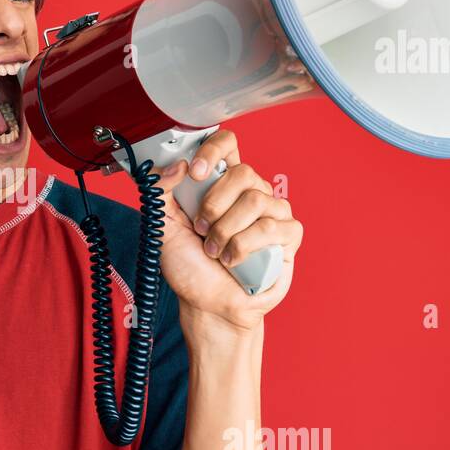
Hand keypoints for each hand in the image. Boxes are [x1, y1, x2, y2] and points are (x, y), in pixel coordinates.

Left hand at [154, 129, 302, 333]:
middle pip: (243, 173)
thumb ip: (161, 192)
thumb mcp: (163, 226)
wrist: (207, 305)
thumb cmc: (190, 267)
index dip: (212, 151)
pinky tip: (235, 261)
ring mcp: (272, 212)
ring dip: (226, 232)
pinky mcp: (288, 235)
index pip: (227, 144)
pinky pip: (272, 227)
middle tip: (201, 229)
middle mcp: (249, 193)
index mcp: (221, 184)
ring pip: (255, 201)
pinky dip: (245, 247)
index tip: (195, 173)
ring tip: (215, 251)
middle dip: (214, 206)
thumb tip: (177, 165)